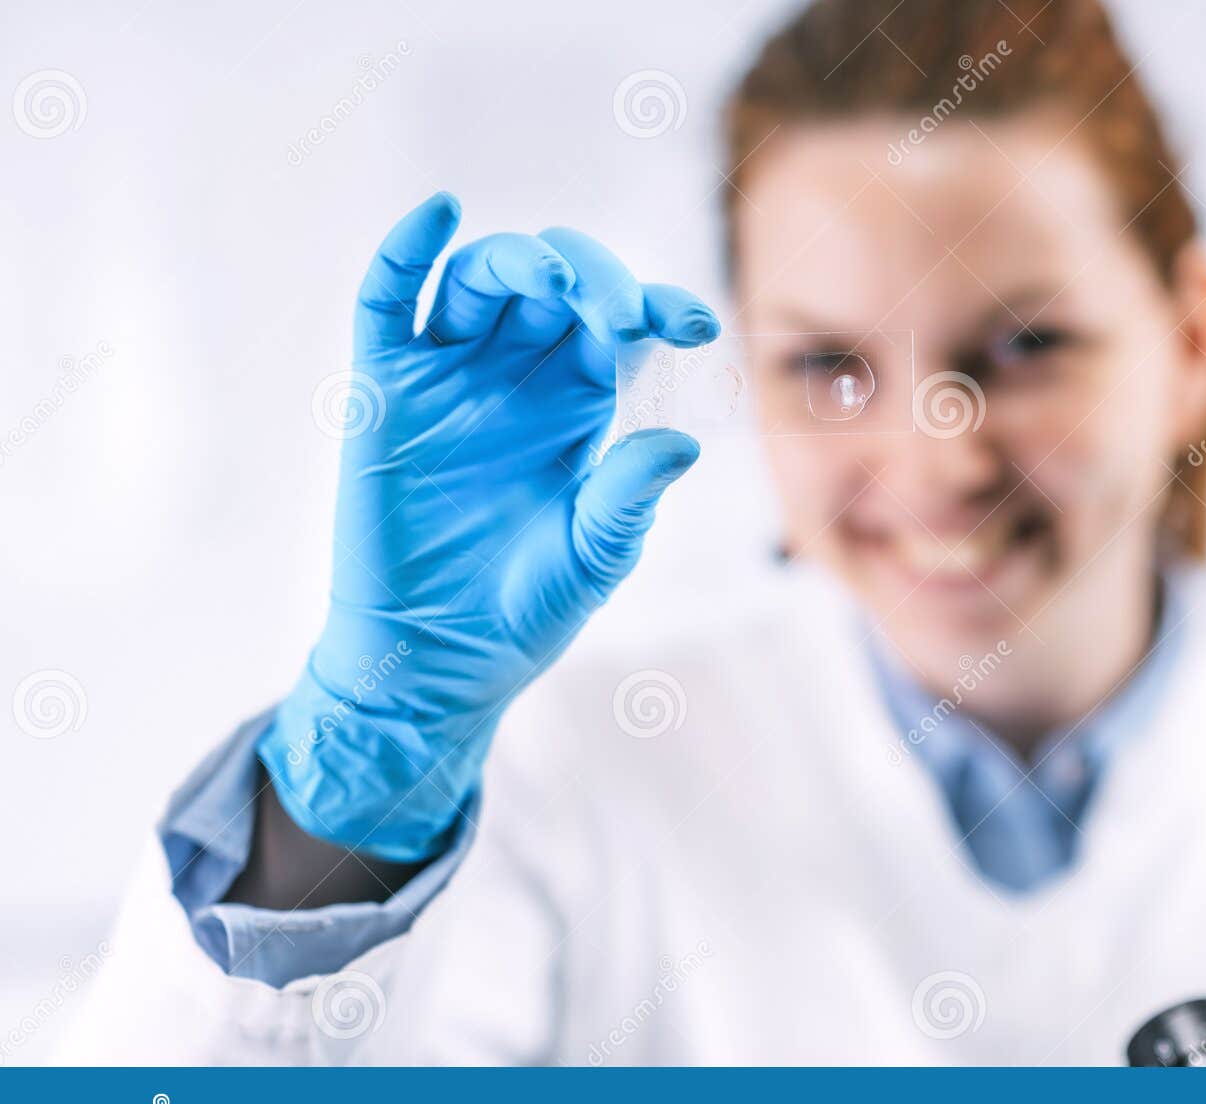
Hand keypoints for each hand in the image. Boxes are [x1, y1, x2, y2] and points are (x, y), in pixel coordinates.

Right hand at [256, 193, 717, 860]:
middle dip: (593, 282)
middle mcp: (519, 375)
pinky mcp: (384, 387)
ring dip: (518, 262)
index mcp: (581, 404)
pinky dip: (406, 252)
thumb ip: (629, 496)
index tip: (691, 327)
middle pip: (556, 287)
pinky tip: (438, 213)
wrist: (434, 658)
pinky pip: (389, 302)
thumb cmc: (522, 611)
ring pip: (482, 281)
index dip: (657, 310)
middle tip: (617, 315)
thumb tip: (683, 443)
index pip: (624, 328)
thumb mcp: (592, 556)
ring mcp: (449, 375)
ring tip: (551, 279)